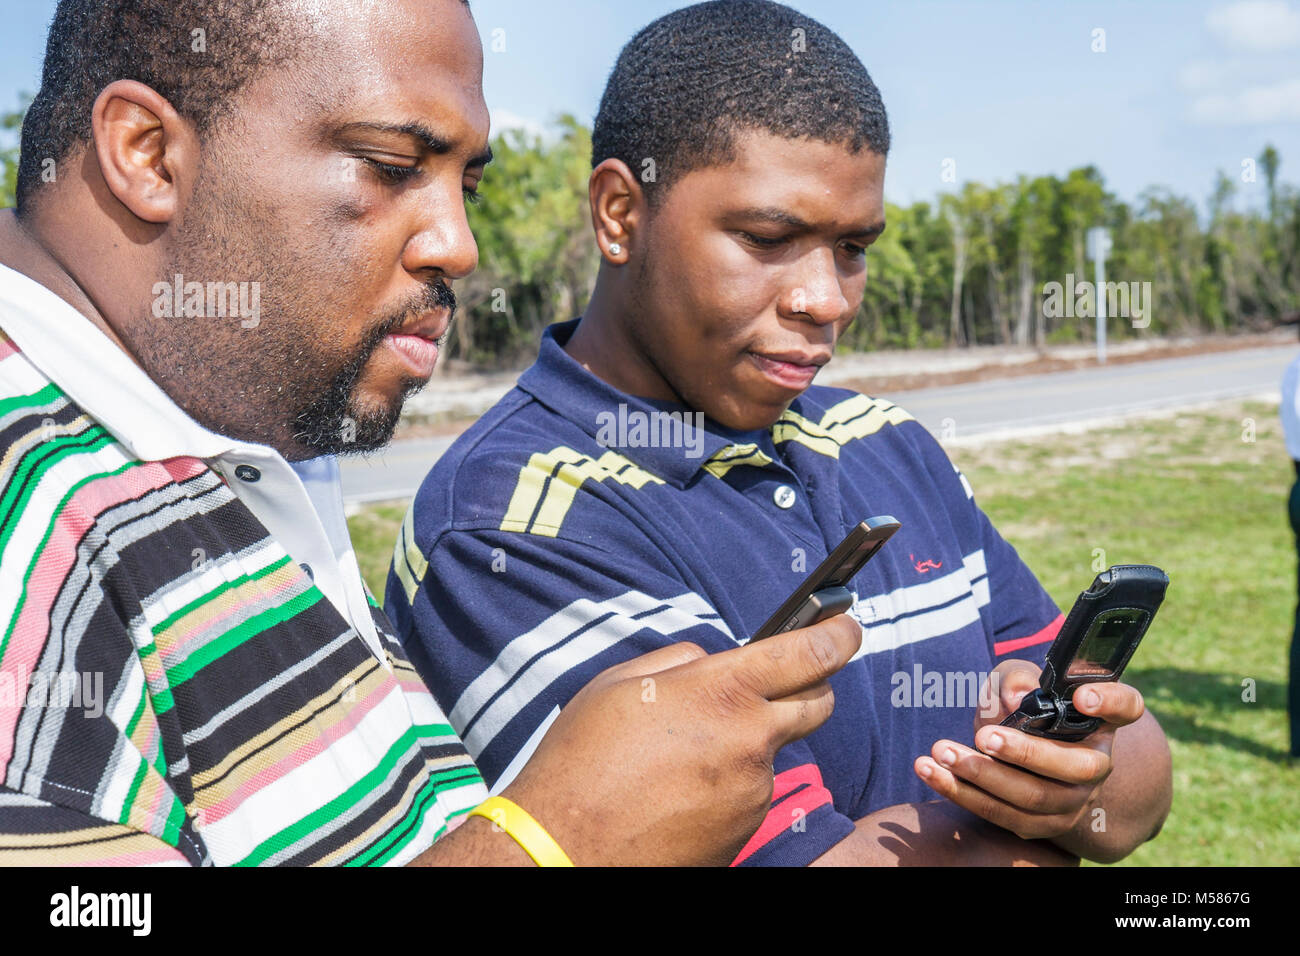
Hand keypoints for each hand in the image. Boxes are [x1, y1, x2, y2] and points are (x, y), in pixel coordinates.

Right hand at [497, 613, 861, 865]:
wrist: (569, 847)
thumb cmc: (584, 759)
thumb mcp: (621, 683)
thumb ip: (681, 662)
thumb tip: (711, 662)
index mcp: (723, 692)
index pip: (811, 653)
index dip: (839, 634)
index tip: (846, 627)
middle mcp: (752, 739)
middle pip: (819, 703)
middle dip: (811, 686)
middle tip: (778, 684)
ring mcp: (753, 790)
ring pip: (773, 749)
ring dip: (750, 741)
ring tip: (684, 754)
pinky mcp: (746, 830)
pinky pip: (750, 791)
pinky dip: (729, 783)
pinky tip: (681, 789)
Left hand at [912, 659, 1145, 841]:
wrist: (1012, 749)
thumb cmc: (1018, 705)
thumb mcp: (1015, 680)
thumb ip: (1015, 678)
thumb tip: (1017, 694)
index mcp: (1100, 719)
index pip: (1125, 706)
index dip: (1109, 701)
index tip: (1082, 696)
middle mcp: (1097, 763)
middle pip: (1076, 767)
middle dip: (1026, 753)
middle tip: (983, 736)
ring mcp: (1073, 799)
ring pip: (1034, 798)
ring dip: (982, 776)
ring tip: (941, 751)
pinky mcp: (1041, 824)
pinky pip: (1003, 816)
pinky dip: (963, 794)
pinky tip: (931, 771)